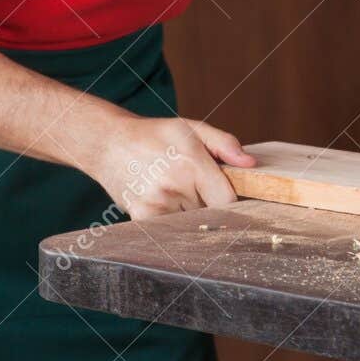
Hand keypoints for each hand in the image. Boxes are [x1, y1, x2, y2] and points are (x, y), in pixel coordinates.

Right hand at [92, 113, 256, 219]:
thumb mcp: (191, 128)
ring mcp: (156, 204)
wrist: (109, 143)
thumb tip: (250, 164)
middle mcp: (174, 185)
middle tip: (194, 188)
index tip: (223, 195)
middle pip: (210, 214)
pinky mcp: (141, 217)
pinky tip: (164, 204)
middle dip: (207, 205)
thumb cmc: (154, 135)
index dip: (230, 200)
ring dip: (190, 215)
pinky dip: (172, 222)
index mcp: (192, 162)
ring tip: (175, 193)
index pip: (227, 200)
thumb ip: (224, 144)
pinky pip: (170, 231)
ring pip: (191, 224)